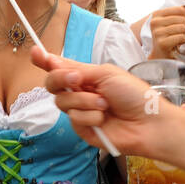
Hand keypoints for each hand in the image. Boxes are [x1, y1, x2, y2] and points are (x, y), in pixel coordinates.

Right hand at [31, 48, 161, 154]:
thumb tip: (53, 61)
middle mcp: (80, 93)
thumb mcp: (106, 74)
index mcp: (86, 77)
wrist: (148, 121)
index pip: (59, 68)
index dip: (45, 61)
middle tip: (77, 79)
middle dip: (60, 79)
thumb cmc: (133, 94)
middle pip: (52, 84)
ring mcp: (80, 112)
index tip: (35, 53)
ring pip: (62, 102)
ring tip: (105, 104)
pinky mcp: (83, 130)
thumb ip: (78, 69)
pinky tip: (104, 119)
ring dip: (84, 101)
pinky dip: (90, 117)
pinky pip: (74, 119)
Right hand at [148, 4, 184, 58]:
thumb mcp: (171, 22)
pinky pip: (181, 37)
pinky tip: (176, 44)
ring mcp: (158, 33)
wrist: (160, 55)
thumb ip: (181, 12)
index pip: (179, 9)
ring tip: (175, 38)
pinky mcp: (162, 43)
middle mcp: (155, 22)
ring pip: (182, 28)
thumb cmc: (167, 37)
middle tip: (176, 33)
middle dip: (183, 27)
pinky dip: (182, 41)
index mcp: (156, 14)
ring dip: (182, 35)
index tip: (184, 20)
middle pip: (182, 19)